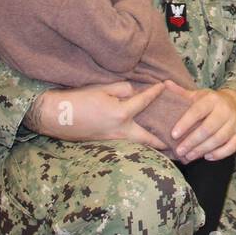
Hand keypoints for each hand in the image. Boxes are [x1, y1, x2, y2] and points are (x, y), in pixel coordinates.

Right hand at [29, 82, 168, 148]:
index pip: (144, 102)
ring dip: (152, 145)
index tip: (164, 87)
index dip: (155, 93)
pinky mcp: (105, 143)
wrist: (56, 116)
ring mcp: (113, 140)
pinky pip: (127, 144)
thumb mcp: (102, 88)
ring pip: (138, 144)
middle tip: (179, 144)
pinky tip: (143, 142)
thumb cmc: (78, 99)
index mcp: (121, 114)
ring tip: (167, 147)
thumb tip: (134, 92)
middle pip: (149, 139)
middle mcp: (120, 130)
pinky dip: (138, 143)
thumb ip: (123, 89)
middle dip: (164, 142)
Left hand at [169, 85, 235, 162]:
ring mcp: (234, 123)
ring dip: (202, 150)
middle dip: (192, 142)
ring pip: (218, 139)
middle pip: (208, 129)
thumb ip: (181, 93)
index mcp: (212, 100)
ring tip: (189, 156)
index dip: (185, 123)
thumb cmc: (211, 102)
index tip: (173, 135)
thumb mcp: (198, 95)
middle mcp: (225, 110)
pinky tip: (207, 157)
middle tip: (179, 151)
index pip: (197, 111)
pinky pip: (231, 147)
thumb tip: (164, 84)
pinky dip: (219, 154)